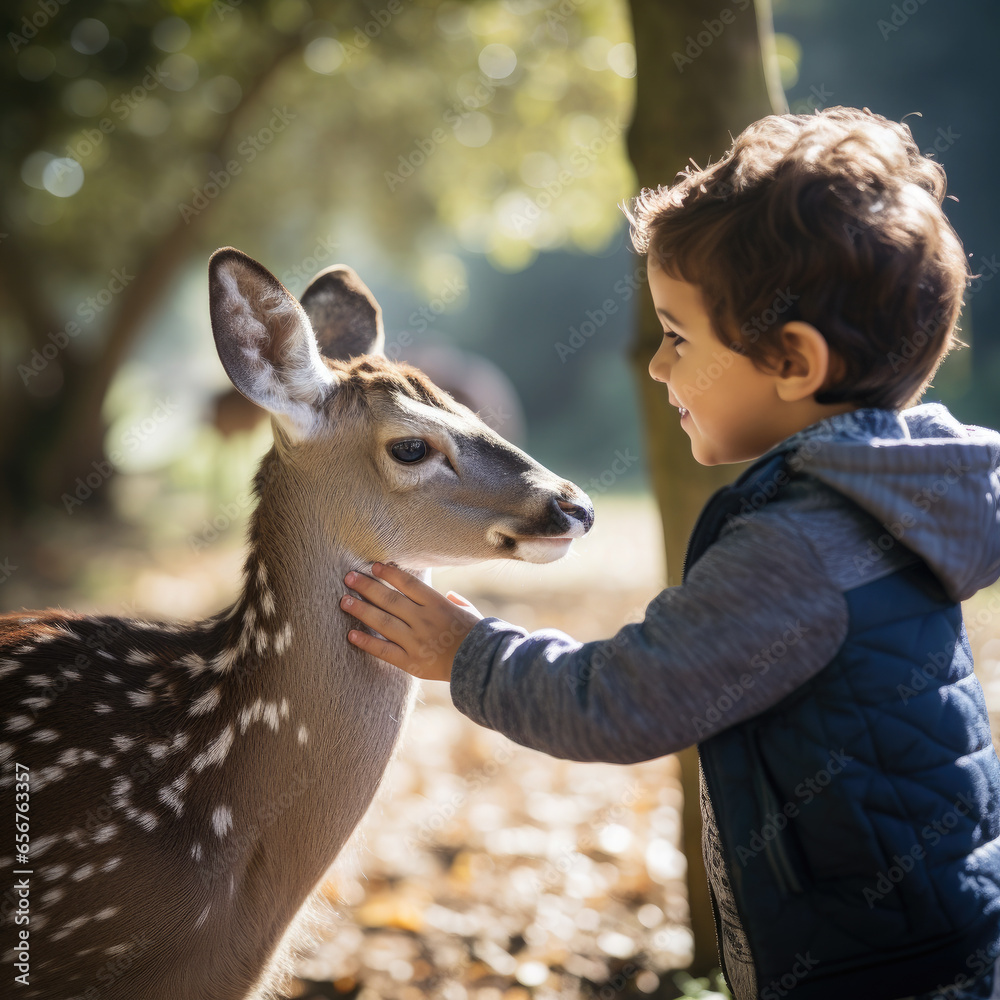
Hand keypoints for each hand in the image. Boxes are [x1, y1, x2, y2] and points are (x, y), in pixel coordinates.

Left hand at [340, 562, 483, 680]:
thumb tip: (450, 595)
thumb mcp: (470, 612)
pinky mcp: (412, 662)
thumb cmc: (478, 636)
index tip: (373, 565)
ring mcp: (416, 641)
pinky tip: (350, 634)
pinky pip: (385, 651)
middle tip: (348, 577)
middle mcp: (424, 620)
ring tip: (344, 601)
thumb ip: (457, 602)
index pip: (408, 584)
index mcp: (438, 604)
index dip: (389, 573)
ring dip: (361, 610)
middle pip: (390, 599)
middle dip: (367, 587)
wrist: (484, 666)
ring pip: (383, 622)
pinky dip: (367, 642)